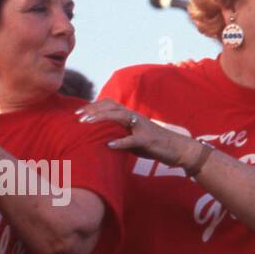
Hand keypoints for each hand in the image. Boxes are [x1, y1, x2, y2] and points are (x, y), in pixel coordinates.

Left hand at [75, 99, 192, 166]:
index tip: (77, 113)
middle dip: (93, 111)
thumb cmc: (153, 144)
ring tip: (87, 124)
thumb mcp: (132, 138)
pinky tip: (108, 145)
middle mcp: (135, 117)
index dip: (93, 107)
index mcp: (130, 116)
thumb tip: (100, 140)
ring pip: (119, 117)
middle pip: (111, 107)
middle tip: (78, 118)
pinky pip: (132, 140)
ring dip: (102, 119)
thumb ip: (119, 135)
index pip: (109, 105)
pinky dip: (120, 142)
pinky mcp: (148, 140)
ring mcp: (142, 127)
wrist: (177, 149)